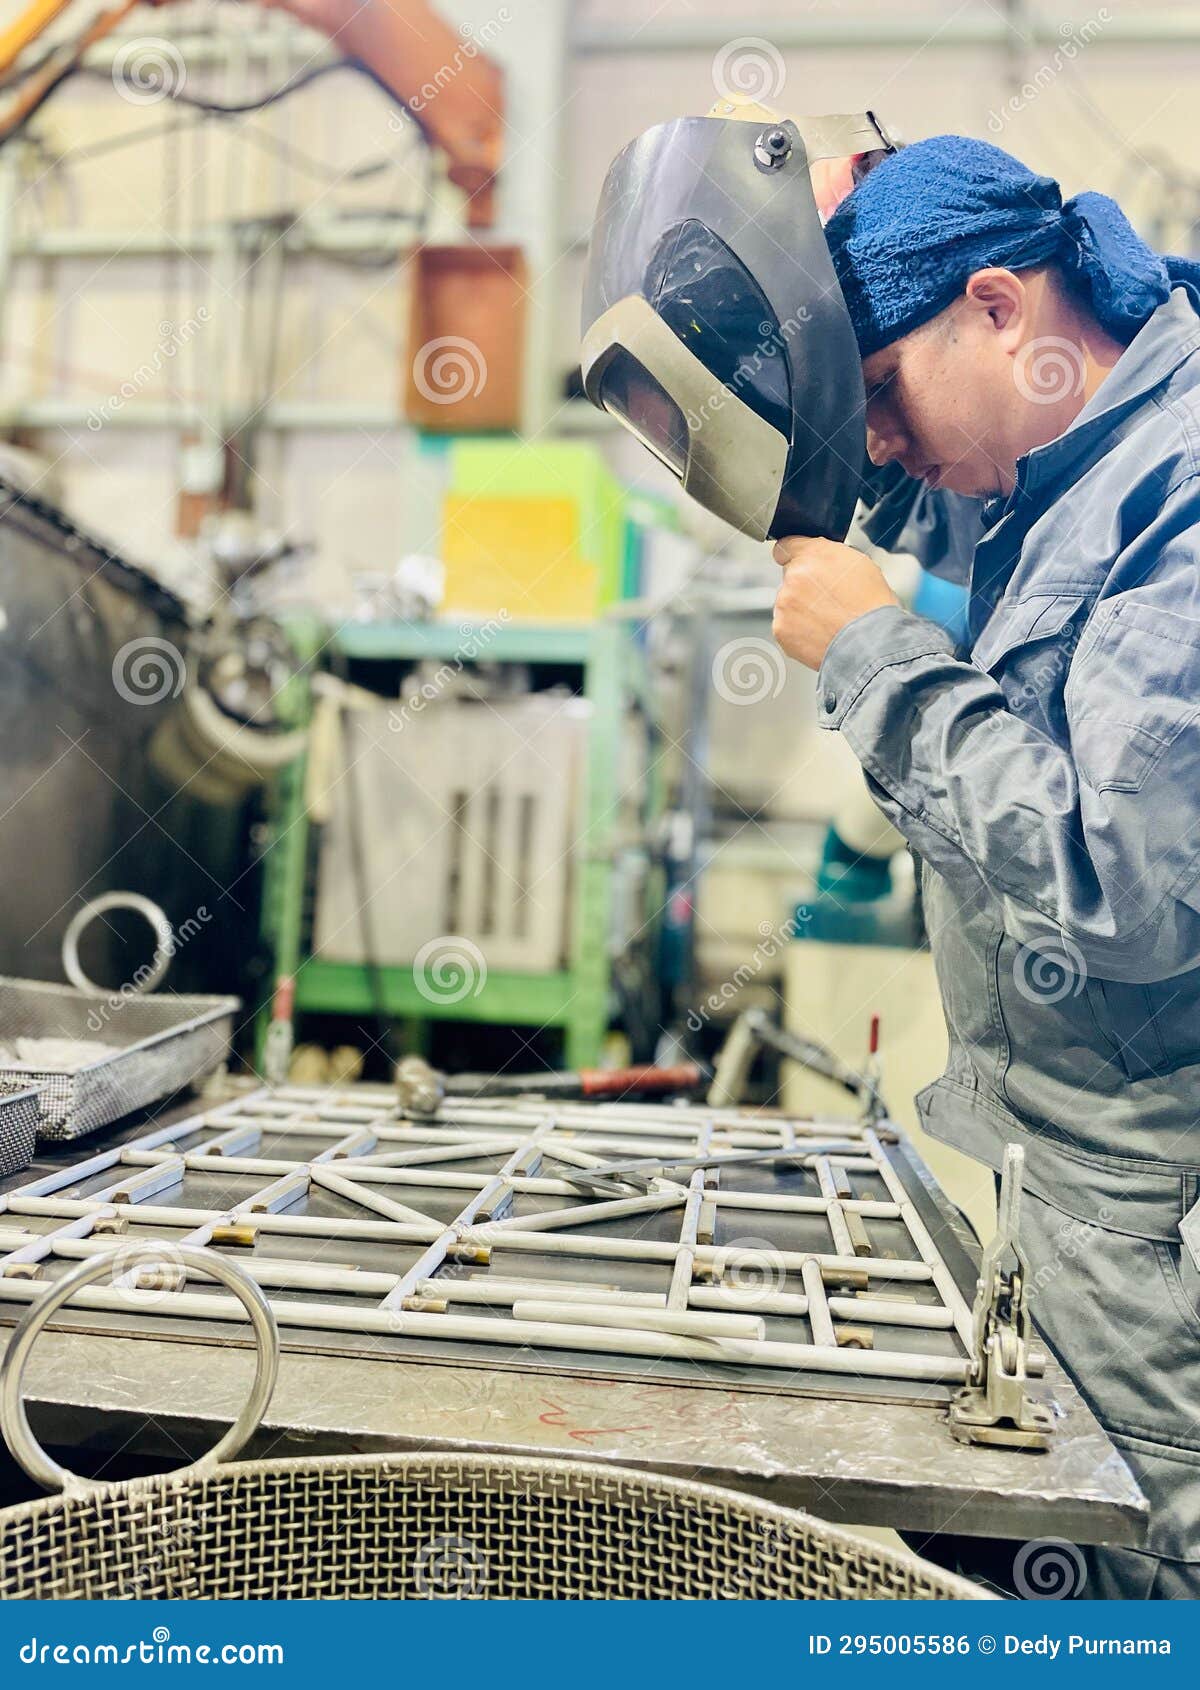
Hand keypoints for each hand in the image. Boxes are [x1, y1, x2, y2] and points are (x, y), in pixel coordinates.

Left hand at [771, 535, 898, 669]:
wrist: (870, 642)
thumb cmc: (871, 606)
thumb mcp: (859, 564)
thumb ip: (830, 556)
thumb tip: (821, 559)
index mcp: (813, 554)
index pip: (786, 546)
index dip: (794, 556)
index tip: (797, 563)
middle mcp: (794, 576)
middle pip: (790, 577)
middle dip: (804, 587)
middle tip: (828, 601)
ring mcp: (784, 603)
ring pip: (787, 603)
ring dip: (801, 609)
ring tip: (828, 620)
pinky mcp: (781, 628)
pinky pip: (786, 626)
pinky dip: (799, 631)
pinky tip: (820, 633)